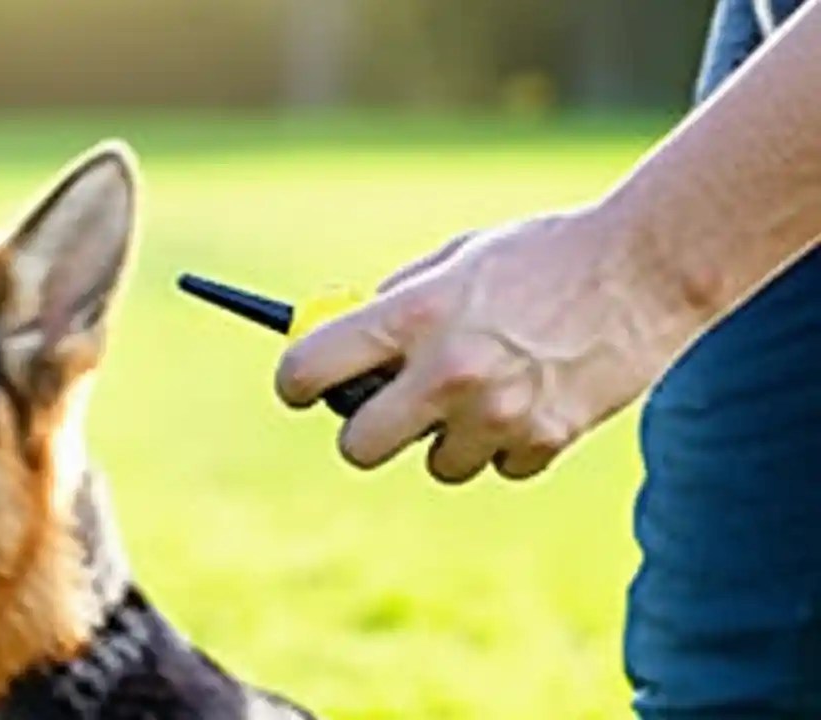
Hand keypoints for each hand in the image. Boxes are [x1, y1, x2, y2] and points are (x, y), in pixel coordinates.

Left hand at [275, 207, 697, 481]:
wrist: (646, 269)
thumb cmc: (544, 254)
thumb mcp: (459, 258)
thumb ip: (401, 299)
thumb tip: (351, 335)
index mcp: (414, 315)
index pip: (311, 366)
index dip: (294, 382)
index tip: (299, 387)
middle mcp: (447, 371)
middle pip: (358, 447)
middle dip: (364, 433)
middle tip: (382, 413)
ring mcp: (497, 413)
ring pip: (436, 465)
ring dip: (446, 439)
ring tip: (482, 393)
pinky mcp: (545, 441)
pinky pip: (499, 466)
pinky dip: (507, 446)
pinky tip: (529, 399)